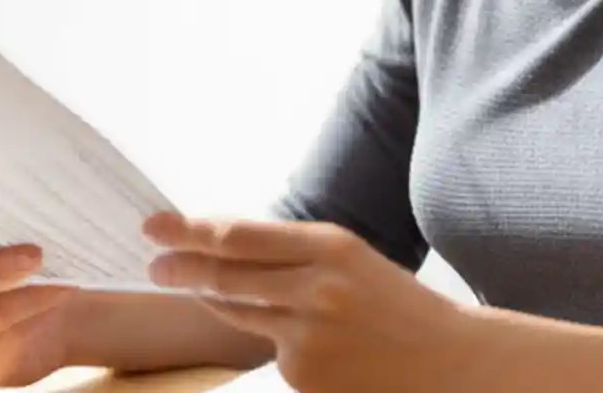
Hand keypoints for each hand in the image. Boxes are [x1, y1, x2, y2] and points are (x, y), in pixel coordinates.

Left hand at [143, 213, 482, 392]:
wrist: (447, 361)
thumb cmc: (394, 304)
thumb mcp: (351, 259)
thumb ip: (291, 254)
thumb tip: (220, 249)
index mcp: (332, 246)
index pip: (240, 236)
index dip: (189, 230)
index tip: (155, 226)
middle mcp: (317, 289)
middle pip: (224, 275)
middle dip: (180, 269)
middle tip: (155, 264)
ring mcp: (308, 336)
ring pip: (236, 312)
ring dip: (211, 300)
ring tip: (199, 287)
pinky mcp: (303, 376)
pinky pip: (267, 350)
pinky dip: (269, 340)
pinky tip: (299, 339)